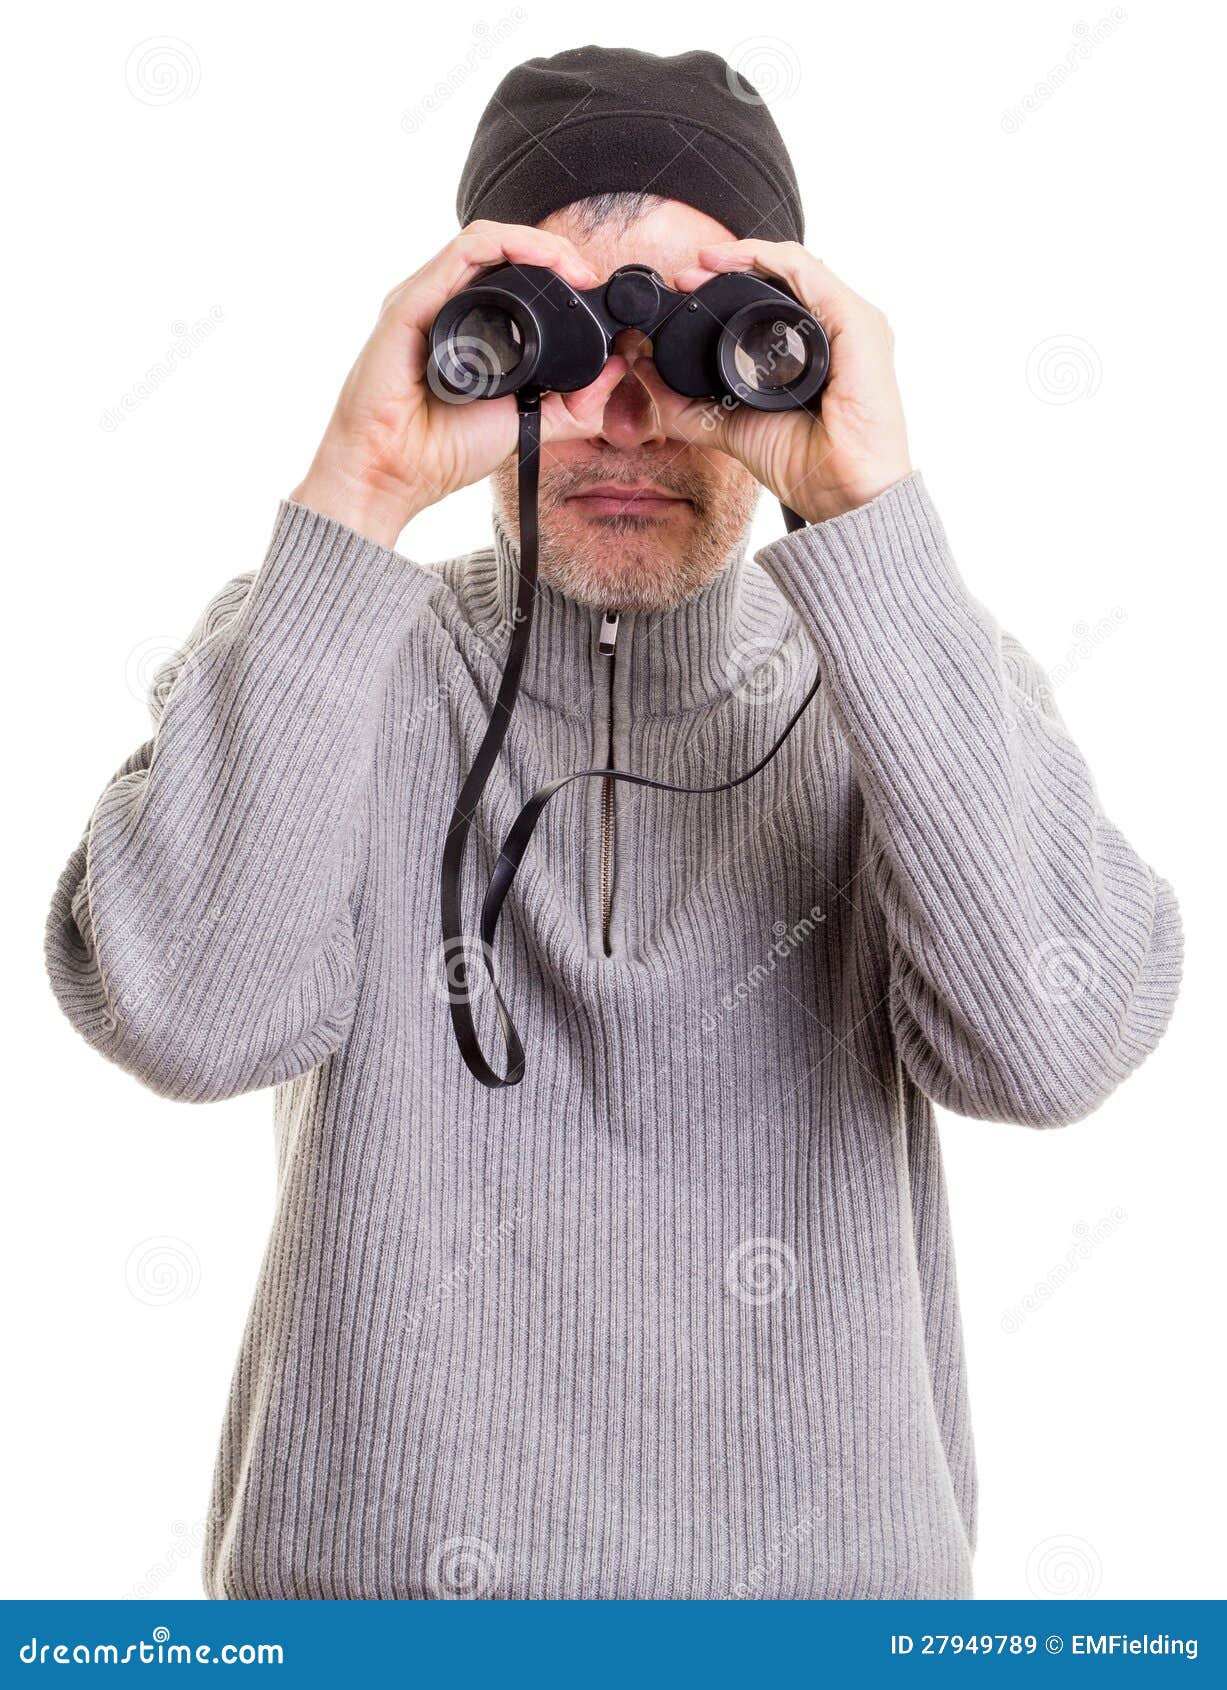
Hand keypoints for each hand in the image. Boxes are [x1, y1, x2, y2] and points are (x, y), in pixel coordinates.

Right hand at [290, 222, 629, 546]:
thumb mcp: (528, 422)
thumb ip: (573, 403)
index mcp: (469, 326)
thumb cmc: (443, 450)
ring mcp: (427, 298)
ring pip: (488, 240)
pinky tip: (542, 258)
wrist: (393, 473)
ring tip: (574, 268)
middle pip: (505, 252)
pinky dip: (509, 243)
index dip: (560, 274)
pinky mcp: (412, 301)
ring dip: (539, 243)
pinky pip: (465, 250)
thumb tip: (616, 368)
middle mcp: (446, 305)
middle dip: (557, 254)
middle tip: (590, 278)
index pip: (515, 277)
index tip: (596, 296)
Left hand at [636, 240, 911, 525]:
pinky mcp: (858, 324)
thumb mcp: (732, 425)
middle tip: (685, 275)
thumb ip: (689, 405)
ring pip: (795, 265)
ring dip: (745, 256)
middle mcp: (835, 329)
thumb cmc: (808, 465)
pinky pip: (811, 275)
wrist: (843, 494)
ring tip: (703, 264)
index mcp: (813, 347)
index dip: (727, 283)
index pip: (772, 295)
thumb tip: (644, 375)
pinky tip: (738, 263)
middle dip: (730, 265)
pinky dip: (770, 260)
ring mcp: (851, 323)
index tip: (683, 288)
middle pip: (781, 276)